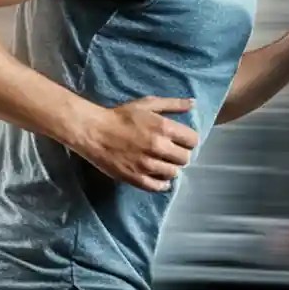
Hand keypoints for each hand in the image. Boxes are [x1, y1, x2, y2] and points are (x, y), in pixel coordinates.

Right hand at [74, 96, 199, 191]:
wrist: (95, 131)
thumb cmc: (121, 116)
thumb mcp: (147, 104)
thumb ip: (173, 104)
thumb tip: (193, 103)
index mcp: (164, 127)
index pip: (193, 141)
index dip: (189, 140)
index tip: (182, 140)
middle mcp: (158, 147)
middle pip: (185, 158)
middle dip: (180, 154)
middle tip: (171, 152)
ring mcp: (147, 165)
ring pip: (174, 173)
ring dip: (170, 167)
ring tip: (162, 162)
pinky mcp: (136, 178)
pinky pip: (158, 186)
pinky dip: (162, 183)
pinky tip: (158, 176)